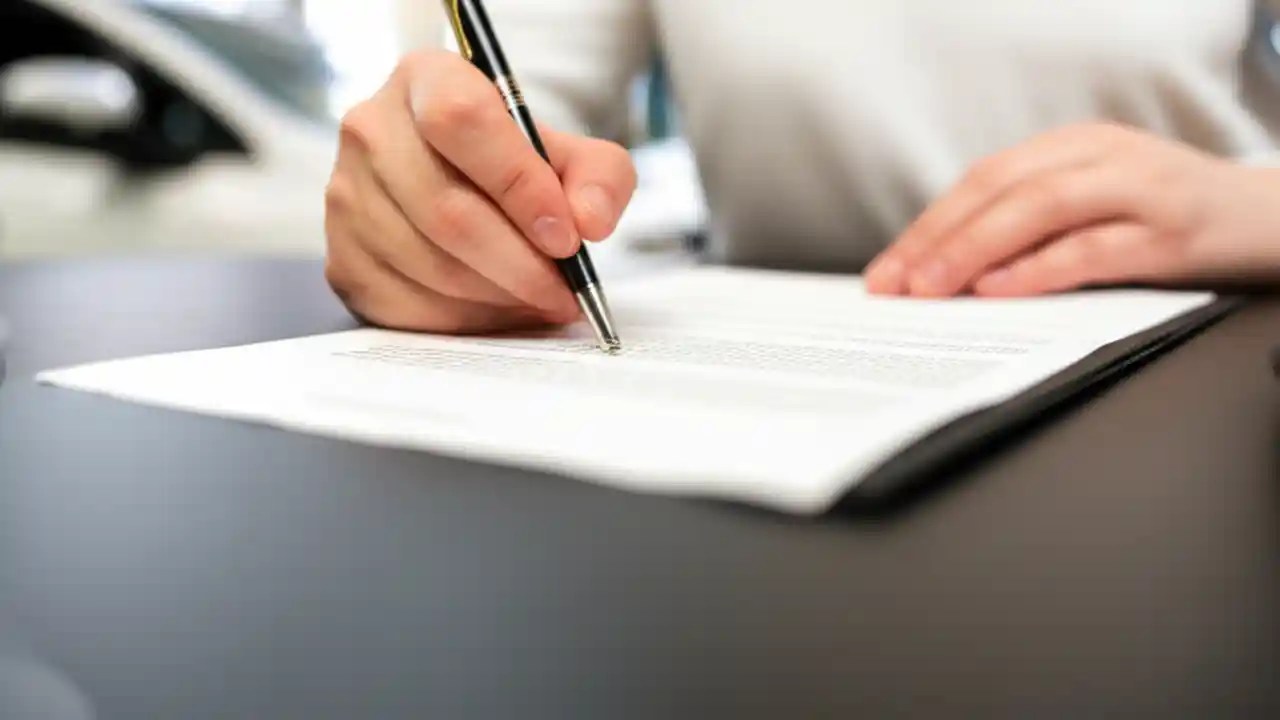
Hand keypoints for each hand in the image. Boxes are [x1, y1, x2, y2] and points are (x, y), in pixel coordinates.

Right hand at [325, 50, 637, 332]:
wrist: (458, 186)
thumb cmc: (514, 166)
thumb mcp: (571, 155)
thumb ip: (600, 178)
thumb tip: (589, 222)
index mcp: (425, 79)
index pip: (461, 121)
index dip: (520, 186)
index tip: (566, 238)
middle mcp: (370, 129)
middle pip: (446, 210)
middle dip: (520, 264)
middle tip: (564, 292)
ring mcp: (344, 196)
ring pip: (428, 264)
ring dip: (497, 297)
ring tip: (537, 301)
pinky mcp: (341, 258)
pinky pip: (406, 305)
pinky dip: (464, 320)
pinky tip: (497, 310)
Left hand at [865, 123, 1279, 297]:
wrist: (1275, 220)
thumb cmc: (1170, 218)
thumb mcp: (1096, 206)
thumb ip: (1033, 225)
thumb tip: (949, 270)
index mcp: (1075, 147)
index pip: (982, 180)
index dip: (928, 225)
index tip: (886, 271)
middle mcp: (1103, 158)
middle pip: (999, 189)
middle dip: (936, 239)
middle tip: (893, 284)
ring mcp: (1139, 191)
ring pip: (1039, 209)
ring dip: (974, 250)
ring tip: (930, 287)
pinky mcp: (1171, 232)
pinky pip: (1093, 248)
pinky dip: (1039, 269)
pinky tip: (998, 289)